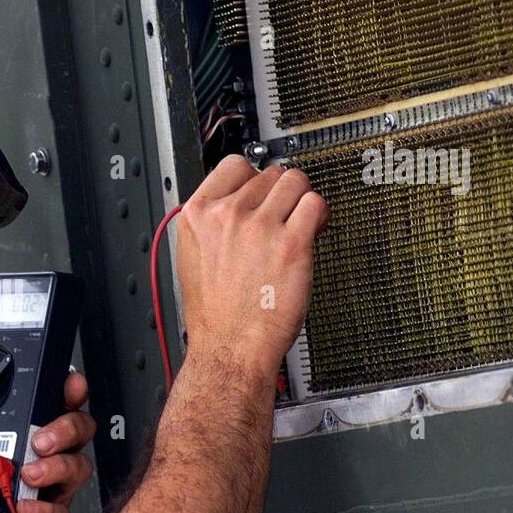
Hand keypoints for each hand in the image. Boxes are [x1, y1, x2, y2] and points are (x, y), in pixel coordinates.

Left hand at [0, 359, 95, 512]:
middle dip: (68, 428)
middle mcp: (45, 465)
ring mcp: (50, 496)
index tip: (70, 385)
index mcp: (28, 441)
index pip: (60, 410)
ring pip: (79, 470)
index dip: (72, 394)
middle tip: (41, 438)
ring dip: (58, 466)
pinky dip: (44, 510)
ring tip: (29, 472)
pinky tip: (24, 507)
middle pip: (80, 435)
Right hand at [173, 155, 328, 379]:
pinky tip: (312, 233)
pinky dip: (319, 215)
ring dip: (301, 200)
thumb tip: (239, 203)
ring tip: (299, 224)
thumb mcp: (193, 257)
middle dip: (279, 195)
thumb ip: (212, 224)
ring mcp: (259, 227)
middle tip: (282, 220)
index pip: (234, 165)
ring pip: (295, 181)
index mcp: (197, 215)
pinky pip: (316, 204)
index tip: (261, 194)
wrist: (230, 347)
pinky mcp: (291, 244)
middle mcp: (226, 215)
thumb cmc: (215, 313)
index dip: (253, 178)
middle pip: (269, 173)